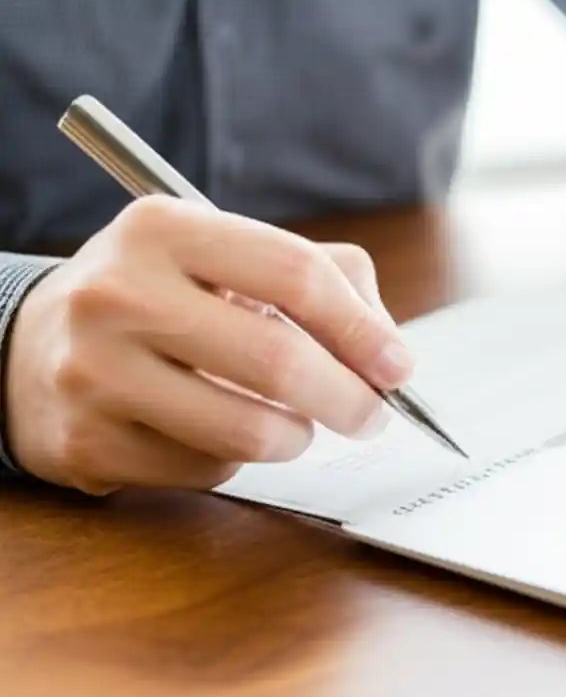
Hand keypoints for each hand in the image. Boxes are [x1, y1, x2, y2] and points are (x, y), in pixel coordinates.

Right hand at [7, 196, 412, 493]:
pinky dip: (237, 459)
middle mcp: (120, 294)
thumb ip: (321, 280)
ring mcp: (95, 372)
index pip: (295, 274)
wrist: (32, 351)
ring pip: (248, 430)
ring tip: (296, 425)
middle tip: (372, 416)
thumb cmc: (161, 300)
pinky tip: (218, 432)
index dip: (362, 329)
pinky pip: (207, 468)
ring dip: (296, 437)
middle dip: (349, 398)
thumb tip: (388, 353)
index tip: (398, 367)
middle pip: (279, 360)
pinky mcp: (88, 442)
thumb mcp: (223, 257)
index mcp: (163, 229)